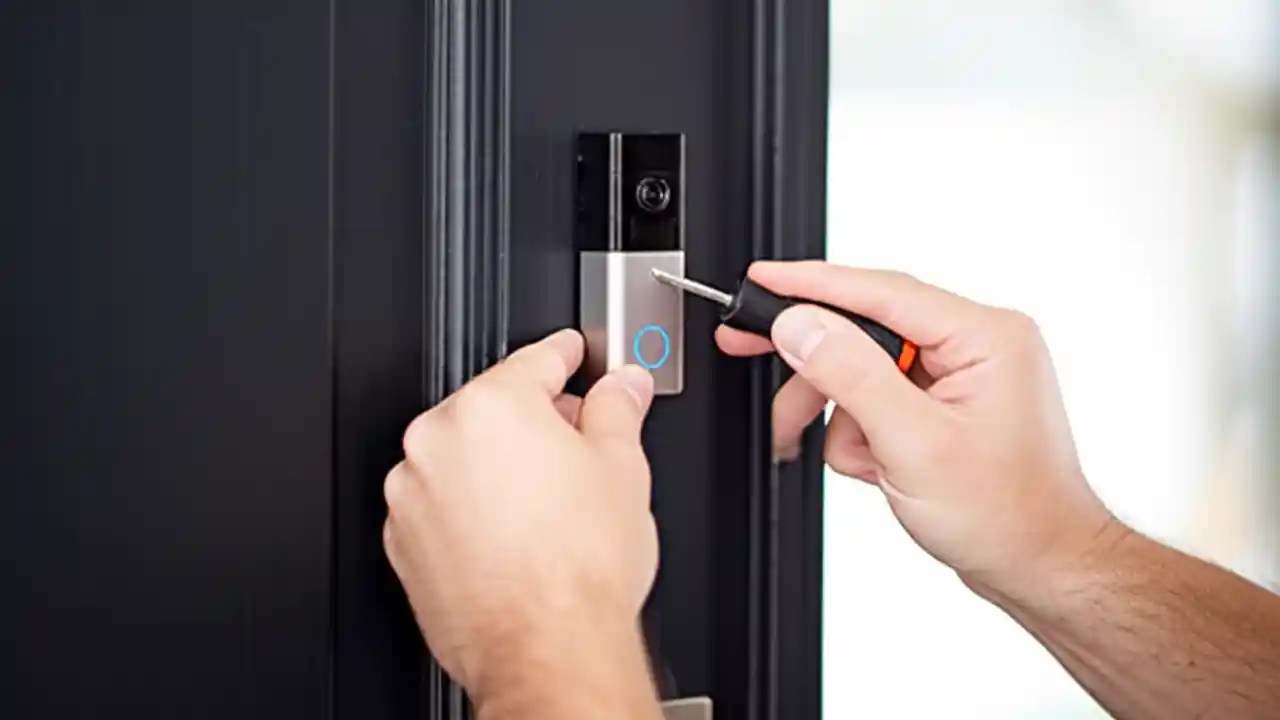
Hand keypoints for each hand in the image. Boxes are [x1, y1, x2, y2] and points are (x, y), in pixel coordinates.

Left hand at [383, 329, 660, 714]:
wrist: (545, 649)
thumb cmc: (577, 570)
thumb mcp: (622, 468)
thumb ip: (618, 409)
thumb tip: (623, 386)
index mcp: (492, 407)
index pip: (536, 359)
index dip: (567, 355)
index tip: (573, 355)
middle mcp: (439, 441)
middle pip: (495, 408)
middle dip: (537, 421)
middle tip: (579, 448)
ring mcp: (413, 492)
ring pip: (464, 457)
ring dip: (500, 466)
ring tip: (549, 506)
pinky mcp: (403, 539)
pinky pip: (442, 503)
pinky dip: (472, 508)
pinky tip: (516, 535)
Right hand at [716, 261, 1114, 596]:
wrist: (1039, 569)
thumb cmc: (1008, 516)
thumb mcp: (915, 444)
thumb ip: (852, 375)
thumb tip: (801, 325)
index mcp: (986, 337)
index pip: (882, 291)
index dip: (812, 283)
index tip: (762, 279)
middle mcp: (977, 346)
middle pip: (866, 329)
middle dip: (816, 365)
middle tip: (748, 345)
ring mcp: (961, 377)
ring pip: (864, 370)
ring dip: (843, 416)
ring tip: (854, 460)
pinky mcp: (944, 405)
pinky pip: (878, 399)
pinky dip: (863, 435)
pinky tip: (880, 468)